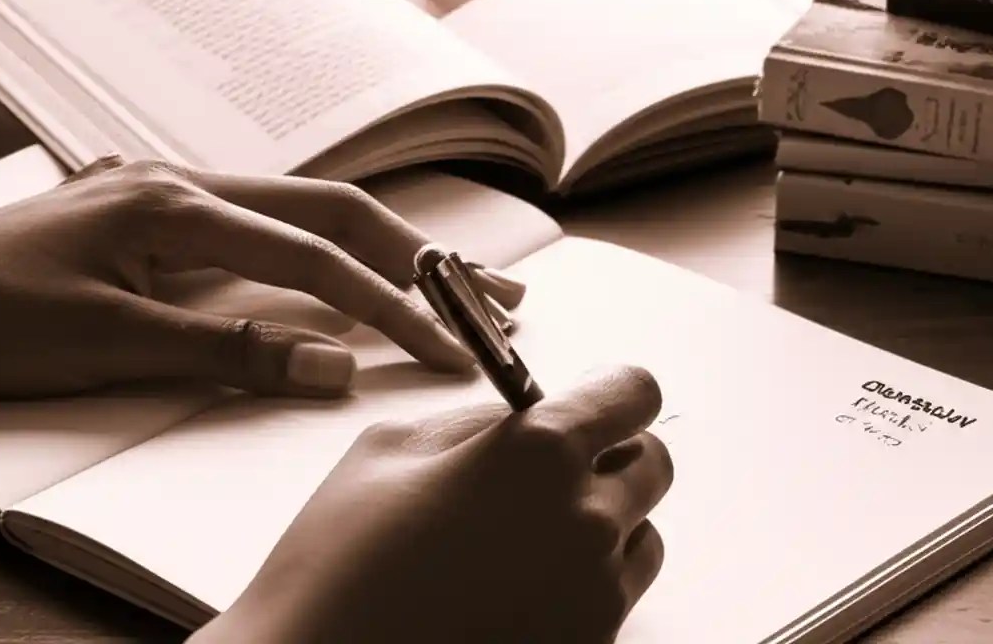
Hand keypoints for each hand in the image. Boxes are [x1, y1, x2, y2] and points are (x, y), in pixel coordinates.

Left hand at [0, 157, 524, 398]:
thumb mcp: (106, 343)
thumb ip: (227, 350)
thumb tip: (335, 364)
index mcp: (175, 205)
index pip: (314, 256)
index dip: (388, 306)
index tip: (445, 347)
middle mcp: (184, 182)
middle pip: (333, 210)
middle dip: (418, 258)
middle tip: (495, 296)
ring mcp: (171, 190)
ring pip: (304, 210)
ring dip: (379, 247)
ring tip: (450, 279)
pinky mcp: (159, 210)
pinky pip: (266, 222)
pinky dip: (325, 249)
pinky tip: (355, 265)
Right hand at [189, 366, 671, 643]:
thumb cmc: (339, 561)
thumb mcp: (393, 450)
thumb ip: (478, 423)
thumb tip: (520, 423)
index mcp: (541, 452)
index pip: (635, 393)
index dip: (617, 392)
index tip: (599, 401)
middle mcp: (587, 520)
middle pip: (654, 465)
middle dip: (612, 458)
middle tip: (550, 475)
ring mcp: (595, 595)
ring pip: (643, 538)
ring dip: (606, 527)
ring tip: (528, 544)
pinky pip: (616, 600)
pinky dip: (585, 586)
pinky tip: (519, 592)